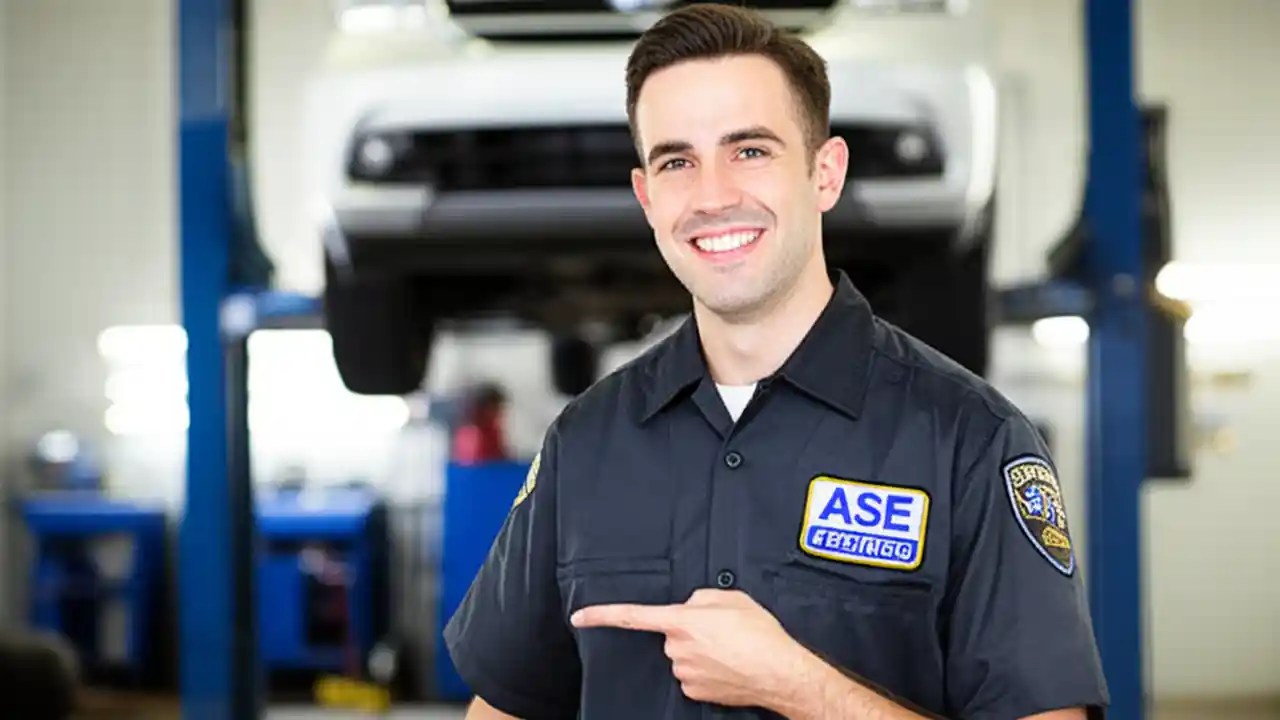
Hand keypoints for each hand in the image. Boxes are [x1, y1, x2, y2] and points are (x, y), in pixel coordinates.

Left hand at [569, 588, 809, 709]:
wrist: (779, 672)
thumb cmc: (760, 634)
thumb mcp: (731, 598)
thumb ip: (701, 598)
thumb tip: (690, 609)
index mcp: (682, 621)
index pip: (632, 617)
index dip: (602, 615)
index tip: (579, 617)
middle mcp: (677, 648)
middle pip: (672, 634)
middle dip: (689, 631)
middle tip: (721, 630)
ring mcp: (685, 673)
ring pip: (683, 655)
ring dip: (700, 650)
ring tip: (731, 648)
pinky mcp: (695, 691)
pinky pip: (693, 675)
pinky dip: (707, 670)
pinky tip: (728, 665)